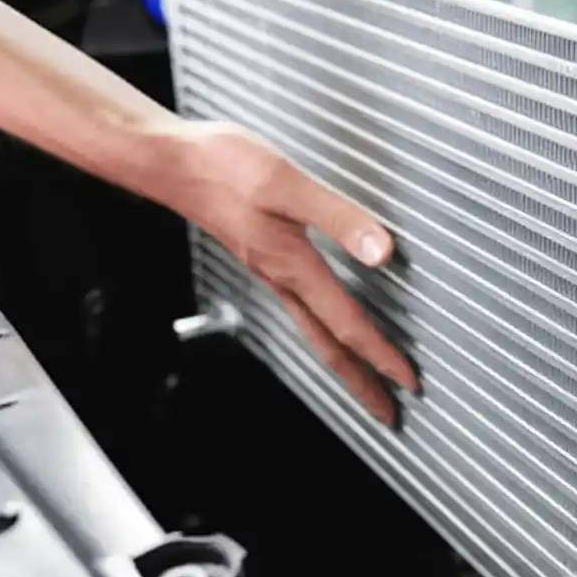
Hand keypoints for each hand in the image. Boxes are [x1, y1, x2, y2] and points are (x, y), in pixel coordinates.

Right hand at [173, 121, 415, 425]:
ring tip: (363, 380)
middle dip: (359, 383)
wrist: (169, 162)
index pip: (346, 324)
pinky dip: (321, 327)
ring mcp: (268, 270)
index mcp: (294, 266)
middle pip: (326, 346)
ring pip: (311, 330)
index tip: (407, 383)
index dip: (380, 356)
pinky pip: (298, 307)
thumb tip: (382, 252)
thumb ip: (339, 218)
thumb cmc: (223, 167)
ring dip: (341, 360)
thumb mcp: (288, 185)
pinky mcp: (259, 256)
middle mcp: (281, 278)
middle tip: (386, 414)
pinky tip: (325, 320)